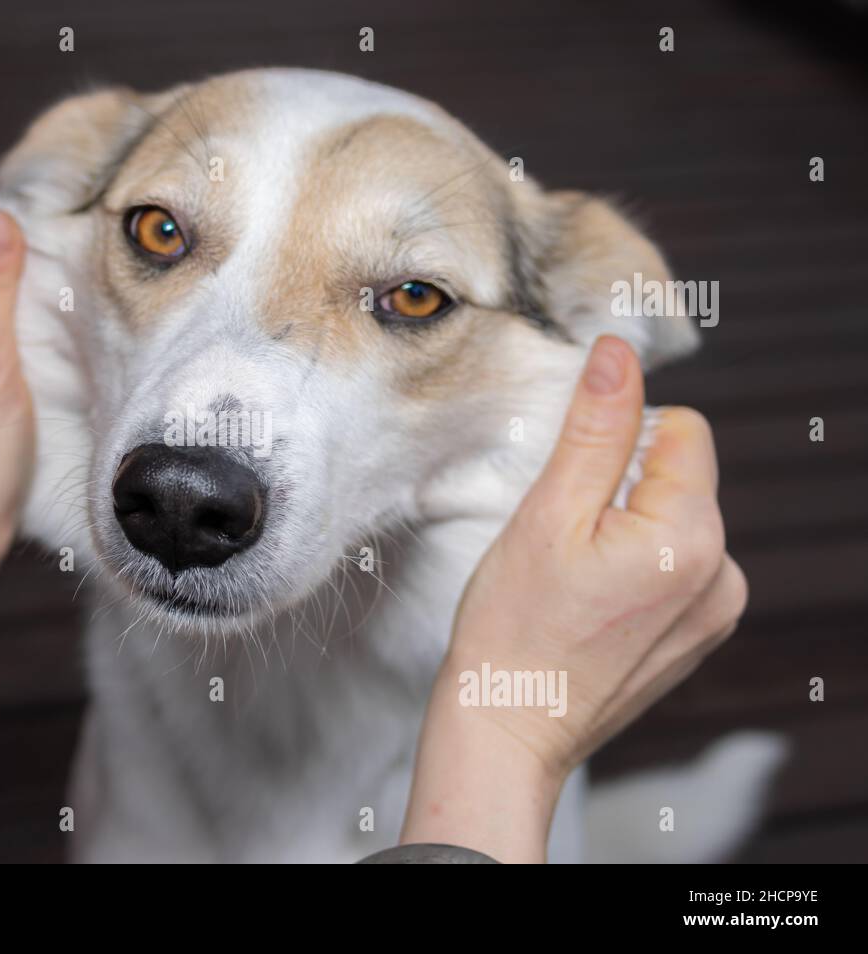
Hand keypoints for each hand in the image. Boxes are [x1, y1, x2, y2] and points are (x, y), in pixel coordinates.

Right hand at [401, 335, 745, 862]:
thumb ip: (595, 428)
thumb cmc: (513, 628)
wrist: (507, 730)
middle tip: (560, 542)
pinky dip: (634, 567)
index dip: (616, 442)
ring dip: (625, 528)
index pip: (681, 429)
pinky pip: (674, 565)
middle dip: (619, 488)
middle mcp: (724, 575)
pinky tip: (590, 604)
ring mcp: (715, 613)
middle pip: (678, 475)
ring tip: (572, 579)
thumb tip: (619, 352)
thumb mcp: (546, 514)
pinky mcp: (698, 636)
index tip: (570, 490)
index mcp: (692, 537)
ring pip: (673, 519)